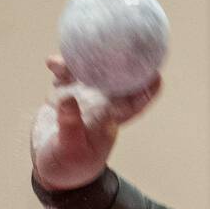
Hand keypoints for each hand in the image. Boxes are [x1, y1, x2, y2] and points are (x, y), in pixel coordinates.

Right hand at [30, 55, 161, 190]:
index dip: (147, 89)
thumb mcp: (69, 148)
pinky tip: (52, 62)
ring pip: (89, 73)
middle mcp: (100, 107)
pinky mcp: (63, 97)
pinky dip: (61, 67)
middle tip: (124, 40)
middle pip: (115, 80)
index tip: (157, 74)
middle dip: (121, 62)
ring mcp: (82, 100)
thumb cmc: (69, 165)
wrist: (52, 169)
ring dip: (85, 59)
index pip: (134, 103)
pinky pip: (65, 76)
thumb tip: (70, 99)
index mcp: (109, 121)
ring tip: (76, 48)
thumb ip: (70, 125)